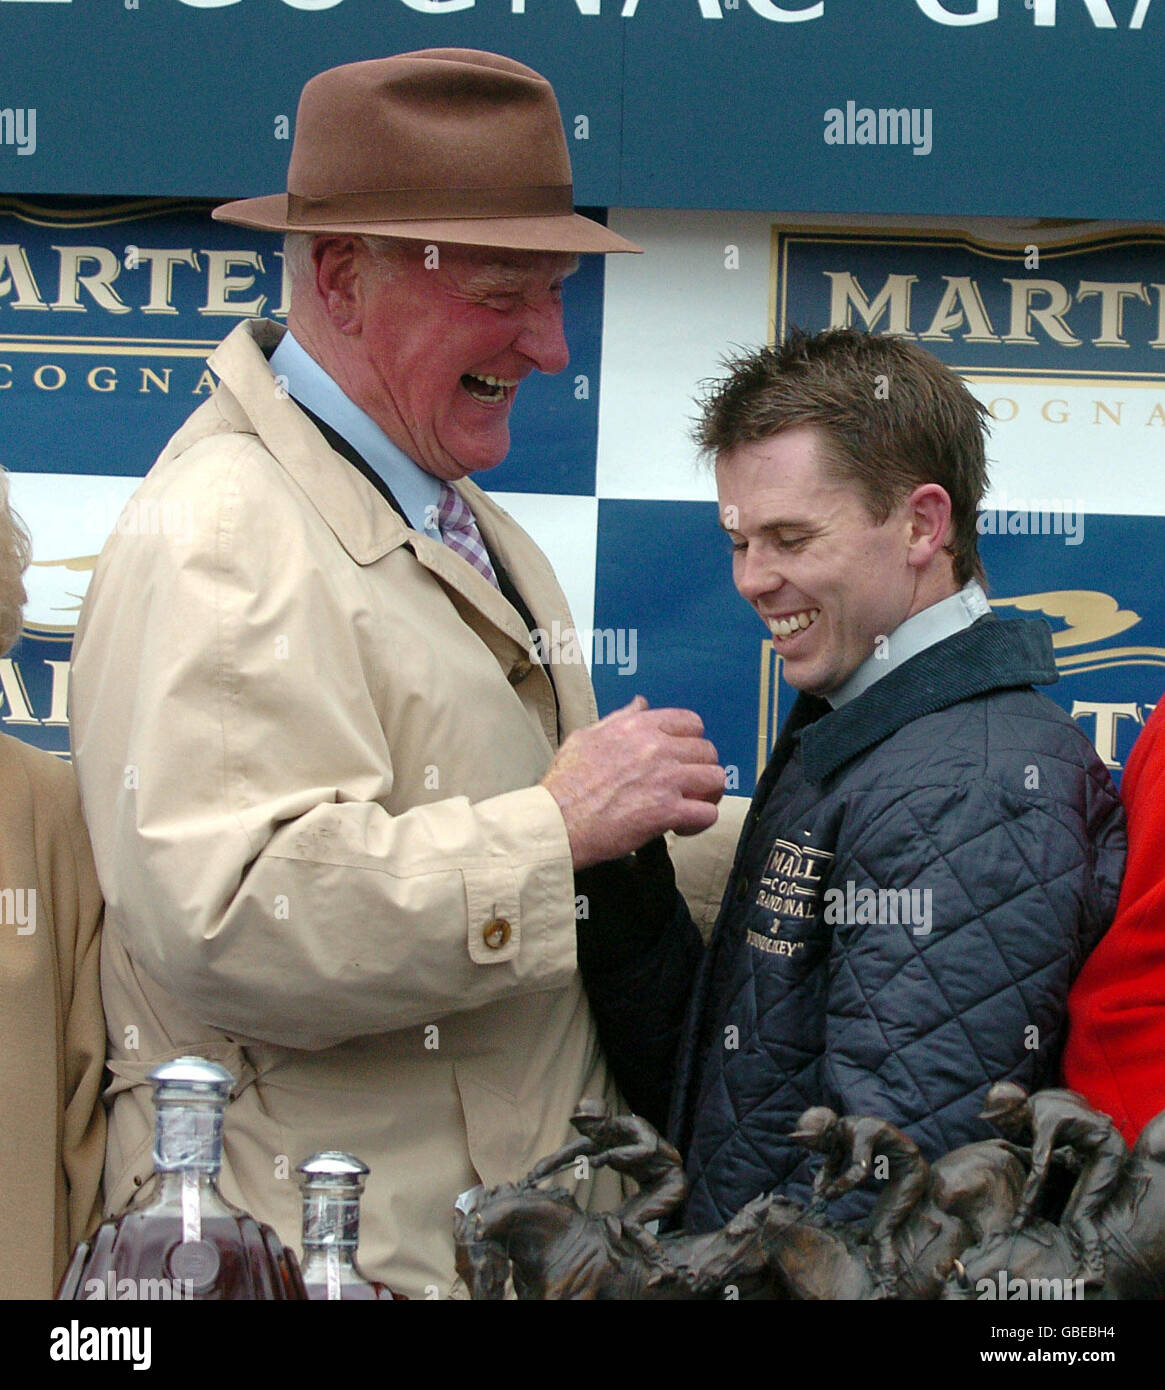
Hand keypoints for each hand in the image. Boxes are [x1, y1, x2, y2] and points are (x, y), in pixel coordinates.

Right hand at [541, 696, 724, 869]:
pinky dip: (699, 822)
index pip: (691, 722)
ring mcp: (665, 779)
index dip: (691, 740)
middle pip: (708, 750)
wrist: (557, 819)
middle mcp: (657, 748)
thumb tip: (641, 704)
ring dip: (706, 794)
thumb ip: (620, 718)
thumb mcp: (587, 736)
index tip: (682, 756)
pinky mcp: (667, 811)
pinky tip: (682, 826)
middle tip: (687, 785)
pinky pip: (706, 813)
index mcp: (639, 727)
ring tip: (690, 805)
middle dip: (701, 768)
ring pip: (715, 778)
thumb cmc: (566, 783)